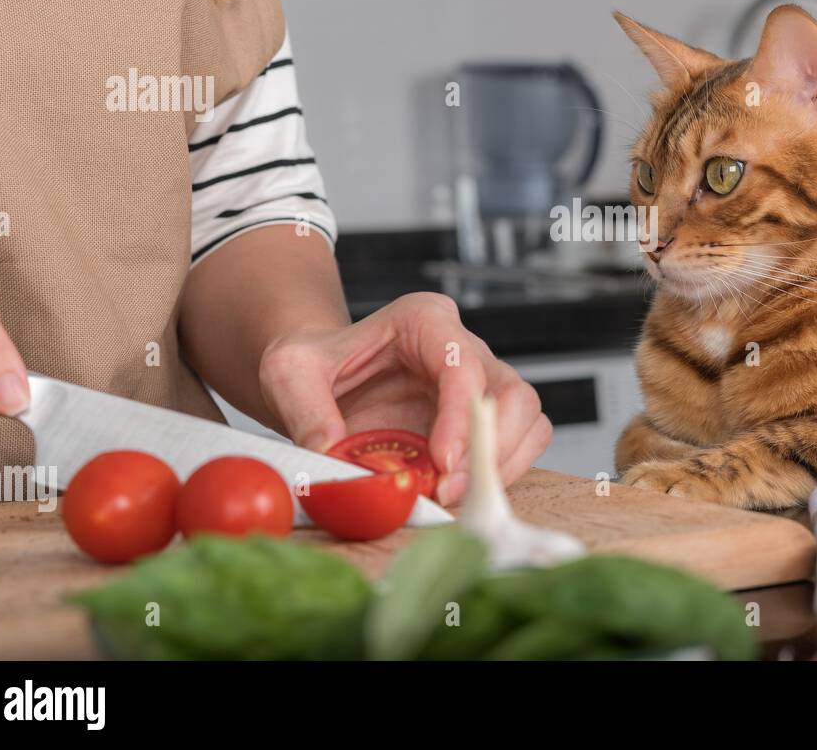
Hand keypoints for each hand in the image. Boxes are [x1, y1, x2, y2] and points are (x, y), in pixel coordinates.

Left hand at [256, 292, 549, 505]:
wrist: (318, 378)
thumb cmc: (309, 364)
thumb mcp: (289, 373)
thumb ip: (306, 409)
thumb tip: (330, 452)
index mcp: (424, 321)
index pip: (463, 364)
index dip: (462, 416)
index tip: (443, 462)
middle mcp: (463, 347)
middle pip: (513, 392)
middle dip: (492, 446)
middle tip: (450, 490)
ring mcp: (478, 384)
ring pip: (527, 419)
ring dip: (501, 464)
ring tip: (454, 496)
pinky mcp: (479, 420)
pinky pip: (516, 445)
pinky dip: (497, 474)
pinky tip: (459, 492)